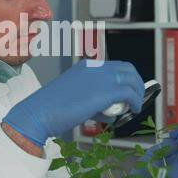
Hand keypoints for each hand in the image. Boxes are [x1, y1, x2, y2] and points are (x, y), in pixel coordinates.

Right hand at [3, 60, 144, 147]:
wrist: (40, 112)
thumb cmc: (51, 108)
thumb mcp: (74, 95)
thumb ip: (91, 99)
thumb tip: (107, 110)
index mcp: (87, 66)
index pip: (116, 65)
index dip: (127, 77)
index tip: (131, 88)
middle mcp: (96, 68)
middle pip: (128, 69)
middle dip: (137, 83)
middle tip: (137, 97)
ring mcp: (101, 78)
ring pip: (132, 81)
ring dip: (138, 93)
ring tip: (135, 106)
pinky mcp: (105, 92)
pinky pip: (130, 94)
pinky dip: (136, 102)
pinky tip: (134, 110)